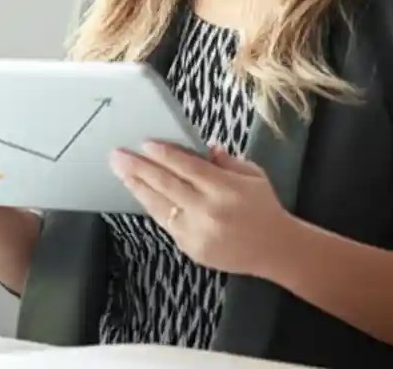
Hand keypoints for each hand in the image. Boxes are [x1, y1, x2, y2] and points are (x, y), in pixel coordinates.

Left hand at [110, 141, 294, 276]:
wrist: (275, 250)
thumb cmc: (263, 207)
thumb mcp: (253, 175)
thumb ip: (226, 162)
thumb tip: (204, 148)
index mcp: (225, 188)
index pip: (187, 166)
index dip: (163, 154)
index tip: (143, 143)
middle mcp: (207, 210)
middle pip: (166, 184)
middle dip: (139, 168)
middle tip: (117, 155)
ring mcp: (196, 232)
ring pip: (160, 206)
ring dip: (138, 187)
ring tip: (121, 173)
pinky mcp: (190, 248)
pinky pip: (166, 223)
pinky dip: (152, 207)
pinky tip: (141, 194)